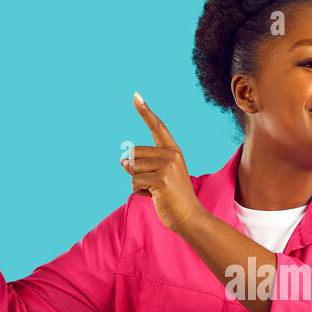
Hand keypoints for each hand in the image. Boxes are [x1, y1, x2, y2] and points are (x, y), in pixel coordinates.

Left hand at [122, 92, 205, 233]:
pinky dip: (139, 193)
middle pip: (134, 153)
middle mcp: (171, 154)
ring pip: (132, 170)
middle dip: (135, 171)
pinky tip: (155, 197)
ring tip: (155, 191)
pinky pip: (134, 183)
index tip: (135, 95)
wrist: (189, 217)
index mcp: (173, 151)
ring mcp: (167, 166)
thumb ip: (143, 164)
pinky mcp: (161, 180)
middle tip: (153, 183)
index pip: (157, 127)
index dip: (145, 111)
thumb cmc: (172, 197)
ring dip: (137, 183)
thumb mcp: (160, 175)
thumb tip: (122, 161)